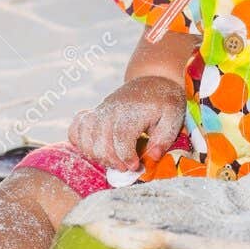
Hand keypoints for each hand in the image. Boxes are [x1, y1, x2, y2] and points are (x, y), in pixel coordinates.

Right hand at [67, 76, 184, 172]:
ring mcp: (99, 111)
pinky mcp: (93, 114)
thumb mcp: (173, 116)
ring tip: (113, 161)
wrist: (151, 81)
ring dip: (97, 156)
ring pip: (86, 138)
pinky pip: (75, 129)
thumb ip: (165, 137)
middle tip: (127, 167)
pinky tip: (94, 150)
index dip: (126, 156)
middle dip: (112, 160)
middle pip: (100, 141)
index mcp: (132, 111)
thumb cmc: (164, 101)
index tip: (136, 165)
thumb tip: (152, 157)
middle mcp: (111, 110)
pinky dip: (79, 142)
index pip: (121, 137)